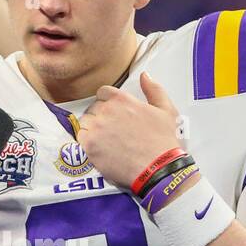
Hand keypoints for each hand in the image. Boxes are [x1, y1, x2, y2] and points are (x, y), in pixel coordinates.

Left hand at [77, 71, 182, 191]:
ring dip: (91, 129)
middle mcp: (106, 111)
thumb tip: (145, 76)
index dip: (107, 102)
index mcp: (122, 100)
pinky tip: (98, 147)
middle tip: (111, 131)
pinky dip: (86, 141)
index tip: (112, 113)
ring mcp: (96, 128)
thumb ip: (154, 90)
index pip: (103, 92)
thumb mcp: (166, 110)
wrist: (157, 169)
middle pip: (93, 108)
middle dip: (100, 117)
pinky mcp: (89, 145)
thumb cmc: (163, 142)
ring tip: (104, 140)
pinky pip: (80, 137)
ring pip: (85, 122)